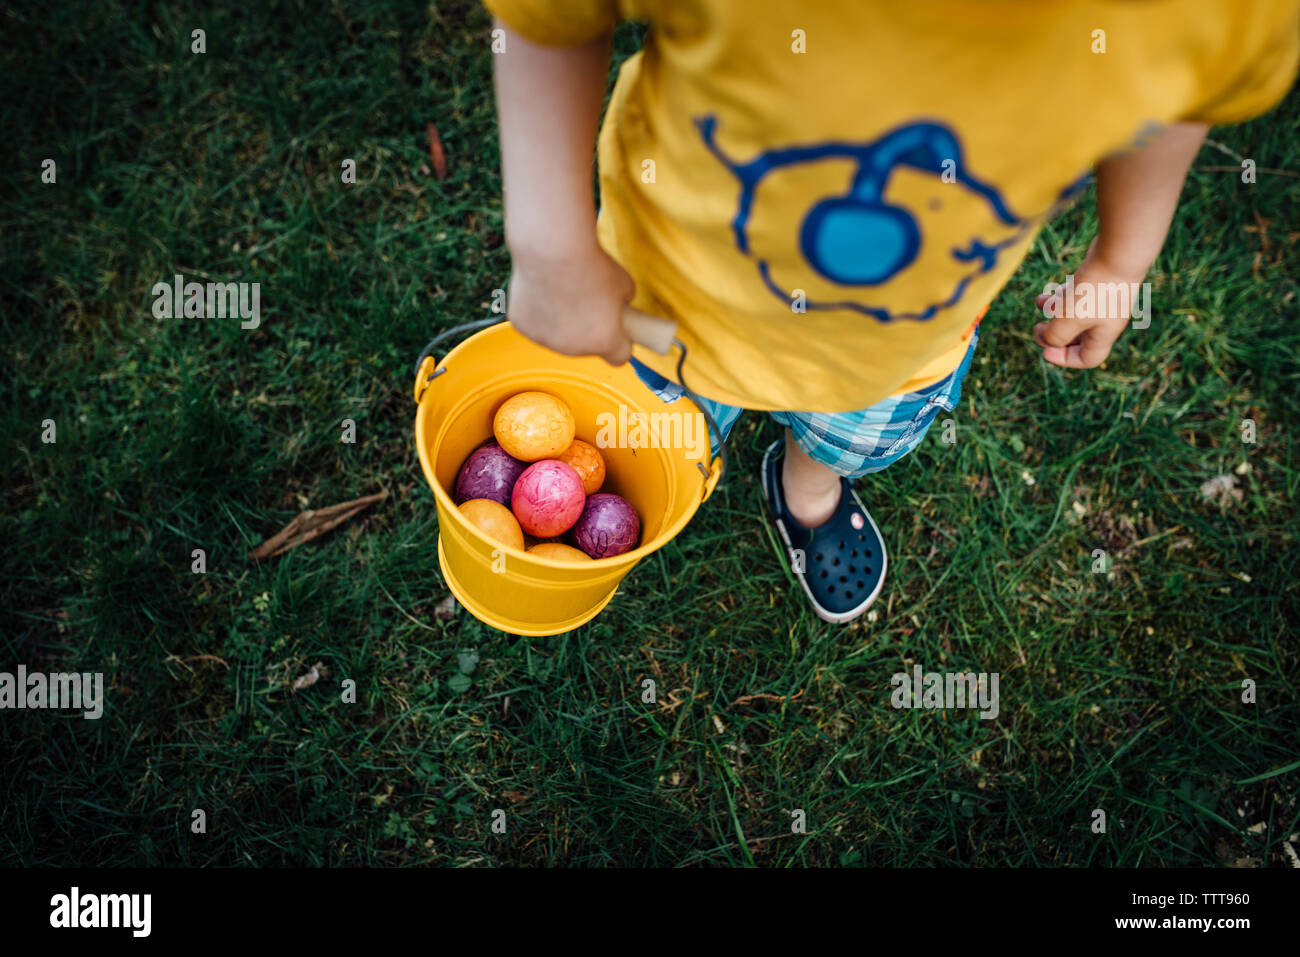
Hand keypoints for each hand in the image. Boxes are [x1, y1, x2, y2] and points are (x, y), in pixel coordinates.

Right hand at [506, 240, 635, 365]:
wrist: (552, 250)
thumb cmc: (591, 263)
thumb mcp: (624, 284)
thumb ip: (622, 303)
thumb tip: (617, 305)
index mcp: (605, 341)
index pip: (619, 357)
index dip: (620, 341)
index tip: (618, 328)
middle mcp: (574, 349)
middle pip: (585, 347)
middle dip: (587, 329)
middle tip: (585, 298)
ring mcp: (545, 340)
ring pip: (557, 337)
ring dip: (561, 321)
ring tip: (561, 289)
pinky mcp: (523, 326)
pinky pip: (535, 323)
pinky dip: (538, 310)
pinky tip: (542, 288)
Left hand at [1033, 240, 1147, 368]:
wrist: (1118, 253)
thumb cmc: (1094, 291)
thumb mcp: (1067, 321)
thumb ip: (1054, 337)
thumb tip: (1045, 340)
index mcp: (1104, 334)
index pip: (1088, 358)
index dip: (1064, 359)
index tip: (1045, 351)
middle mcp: (1107, 319)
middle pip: (1080, 337)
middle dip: (1057, 335)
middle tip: (1038, 329)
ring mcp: (1105, 300)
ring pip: (1076, 313)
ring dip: (1055, 311)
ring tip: (1039, 303)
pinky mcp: (1100, 282)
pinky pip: (1078, 295)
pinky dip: (1063, 295)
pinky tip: (1050, 290)